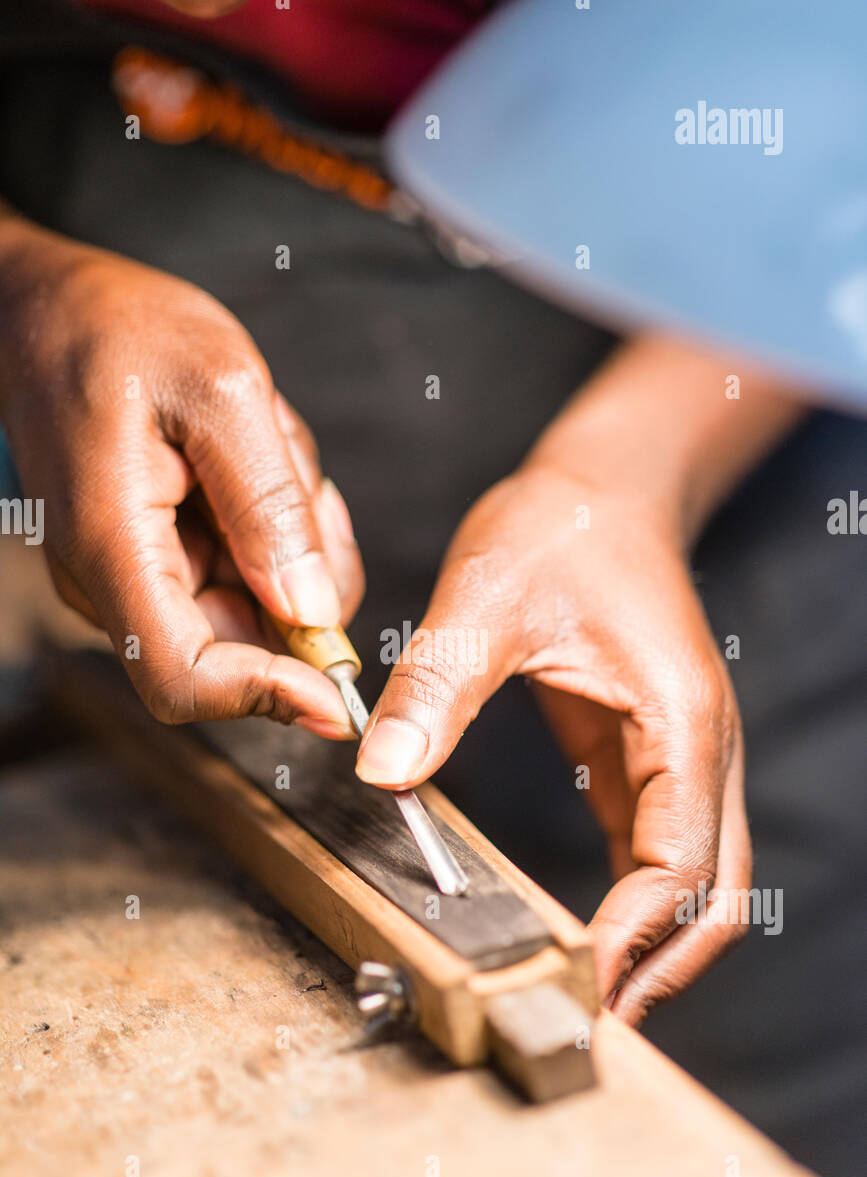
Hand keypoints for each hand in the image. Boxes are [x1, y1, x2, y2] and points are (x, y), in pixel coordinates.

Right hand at [0, 218, 362, 732]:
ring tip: (268, 448)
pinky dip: (271, 526)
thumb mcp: (221, 387)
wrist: (48, 308)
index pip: (182, 679)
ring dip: (289, 541)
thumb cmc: (118, 329)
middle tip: (306, 487)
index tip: (339, 686)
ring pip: (250, 604)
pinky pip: (238, 572)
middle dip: (300, 585)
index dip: (267, 696)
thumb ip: (270, 503)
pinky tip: (254, 459)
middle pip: (237, 645)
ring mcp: (134, 574)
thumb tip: (309, 610)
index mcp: (113, 545)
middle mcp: (113, 580)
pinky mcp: (156, 558)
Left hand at [356, 460, 750, 1024]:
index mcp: (679, 722)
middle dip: (660, 970)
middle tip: (587, 1026)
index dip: (632, 937)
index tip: (575, 984)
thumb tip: (381, 773)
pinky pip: (656, 855)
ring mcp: (678, 762)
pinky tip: (584, 939)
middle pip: (714, 898)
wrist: (602, 490)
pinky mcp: (645, 763)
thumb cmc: (563, 529)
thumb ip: (436, 687)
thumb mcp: (486, 598)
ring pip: (696, 887)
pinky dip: (634, 909)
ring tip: (585, 1004)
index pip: (679, 864)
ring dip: (653, 951)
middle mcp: (697, 752)